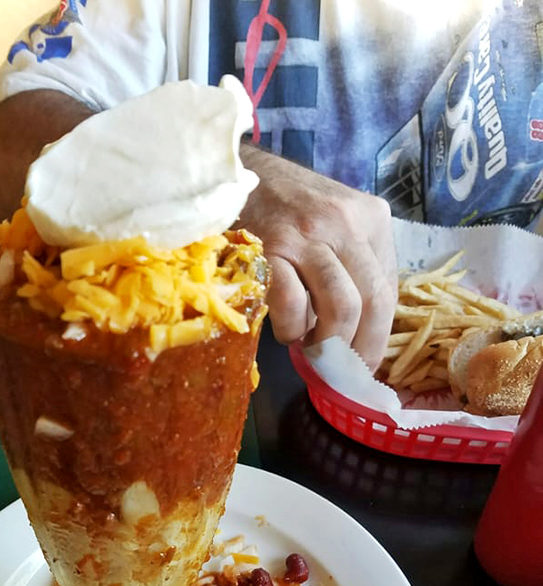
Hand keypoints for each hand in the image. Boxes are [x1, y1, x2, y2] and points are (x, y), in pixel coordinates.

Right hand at [239, 145, 396, 369]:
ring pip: (341, 305)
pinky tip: (287, 331)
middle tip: (344, 372)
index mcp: (372, 218)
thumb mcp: (336, 223)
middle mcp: (346, 222)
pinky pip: (292, 303)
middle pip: (373, 301)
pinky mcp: (272, 246)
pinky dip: (292, 328)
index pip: (388, 289)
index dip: (380, 335)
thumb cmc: (288, 207)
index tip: (366, 363)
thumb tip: (357, 332)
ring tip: (314, 354)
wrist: (239, 171)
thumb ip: (353, 266)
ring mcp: (309, 233)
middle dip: (361, 348)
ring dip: (329, 343)